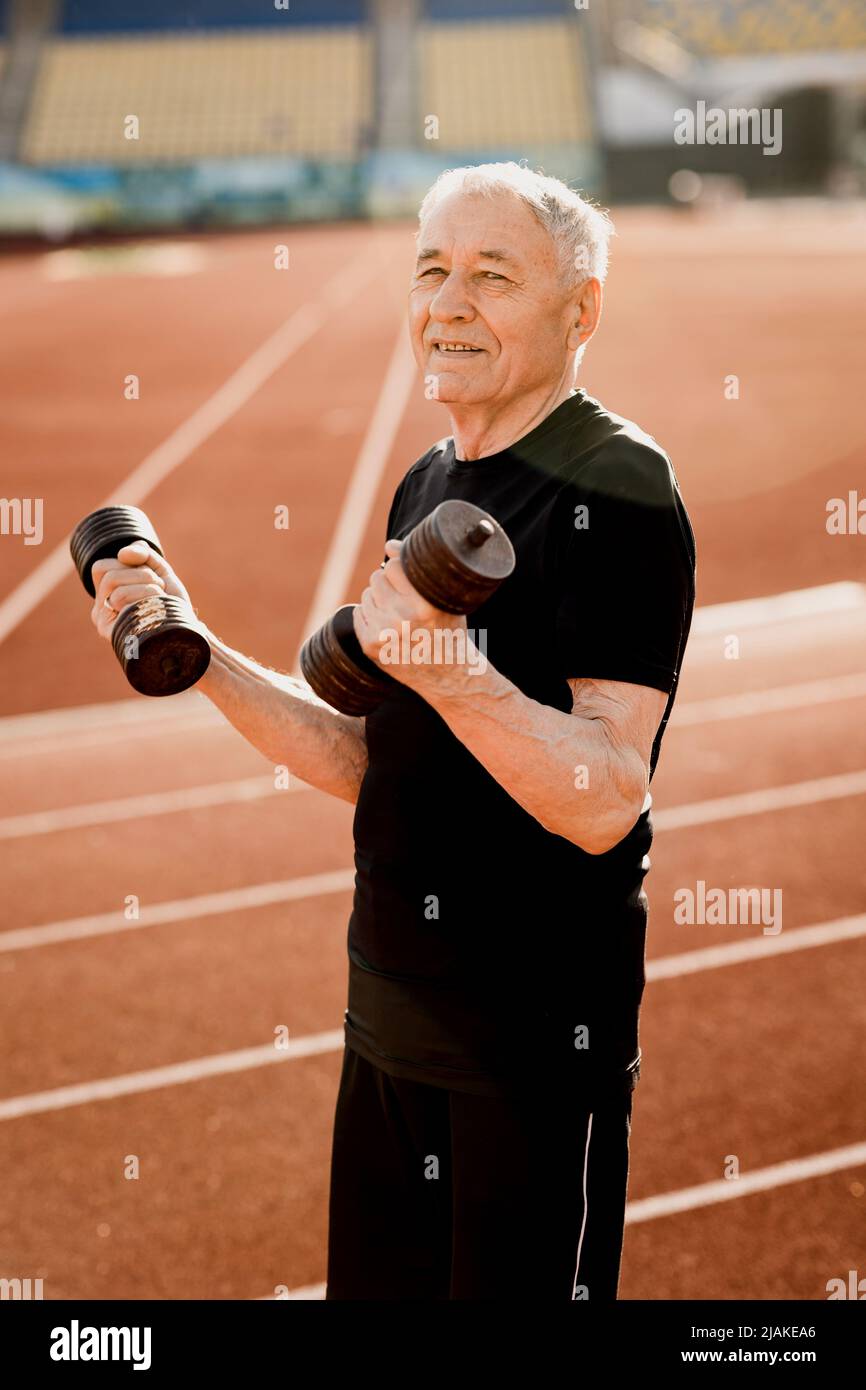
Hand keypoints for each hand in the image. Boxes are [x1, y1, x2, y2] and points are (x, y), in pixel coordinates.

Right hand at [89, 542, 191, 642]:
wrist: (185, 625)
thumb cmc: (168, 598)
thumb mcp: (157, 569)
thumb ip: (142, 554)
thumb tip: (123, 553)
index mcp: (104, 594)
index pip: (101, 568)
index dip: (126, 564)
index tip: (147, 572)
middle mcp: (100, 610)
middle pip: (110, 578)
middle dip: (142, 575)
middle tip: (159, 585)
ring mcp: (107, 625)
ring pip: (120, 593)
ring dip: (149, 589)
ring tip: (161, 597)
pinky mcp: (120, 635)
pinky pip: (129, 608)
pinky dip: (151, 600)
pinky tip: (159, 607)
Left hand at [353, 539, 473, 696]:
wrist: (447, 676)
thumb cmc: (448, 629)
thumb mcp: (442, 597)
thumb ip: (416, 568)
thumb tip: (388, 546)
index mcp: (424, 604)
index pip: (395, 566)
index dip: (402, 569)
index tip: (411, 581)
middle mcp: (402, 619)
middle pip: (377, 577)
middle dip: (389, 583)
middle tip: (405, 600)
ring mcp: (383, 634)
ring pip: (367, 594)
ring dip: (379, 600)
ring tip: (399, 616)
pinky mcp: (370, 646)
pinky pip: (358, 613)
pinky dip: (370, 616)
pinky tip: (389, 628)